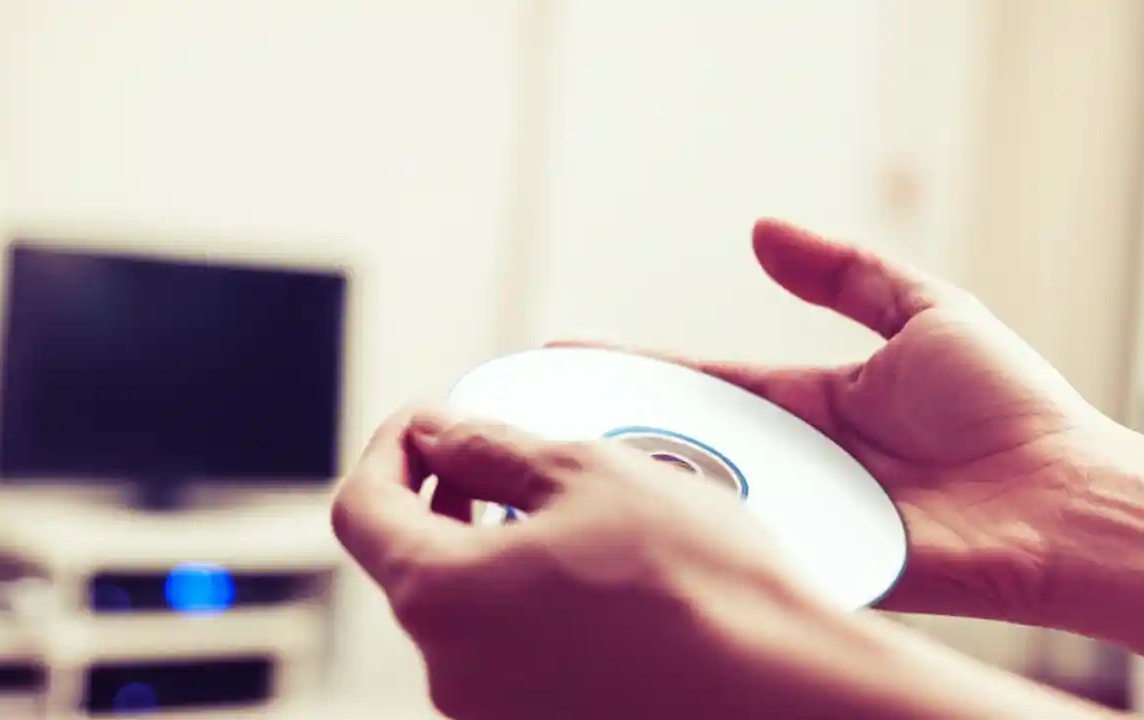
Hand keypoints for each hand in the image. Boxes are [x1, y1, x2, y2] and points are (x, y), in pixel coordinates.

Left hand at [332, 406, 886, 718]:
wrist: (783, 693)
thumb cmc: (696, 579)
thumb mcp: (586, 475)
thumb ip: (488, 449)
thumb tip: (437, 432)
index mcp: (440, 597)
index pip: (360, 510)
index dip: (390, 448)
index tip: (430, 422)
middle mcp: (450, 672)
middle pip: (410, 564)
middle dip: (441, 497)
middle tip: (494, 457)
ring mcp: (494, 716)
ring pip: (463, 612)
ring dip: (489, 552)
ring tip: (563, 516)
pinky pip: (508, 657)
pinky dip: (525, 606)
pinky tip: (593, 581)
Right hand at [557, 219, 1122, 621]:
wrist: (1065, 498)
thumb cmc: (1007, 407)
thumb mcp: (926, 310)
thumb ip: (847, 273)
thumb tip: (761, 230)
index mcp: (810, 405)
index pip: (701, 383)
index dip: (632, 368)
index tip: (561, 353)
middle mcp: (794, 462)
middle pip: (682, 441)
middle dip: (606, 429)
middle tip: (527, 417)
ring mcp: (802, 515)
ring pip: (698, 499)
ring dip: (633, 483)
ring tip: (552, 466)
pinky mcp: (819, 563)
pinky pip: (745, 546)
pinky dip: (692, 535)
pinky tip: (627, 520)